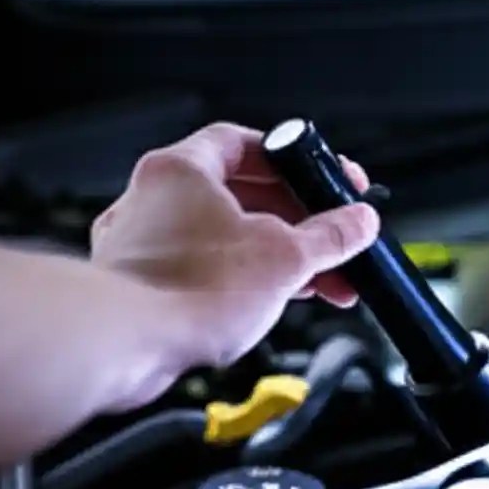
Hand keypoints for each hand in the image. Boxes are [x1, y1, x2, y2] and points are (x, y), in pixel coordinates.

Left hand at [90, 122, 379, 368]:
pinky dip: (238, 281)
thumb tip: (358, 222)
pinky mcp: (141, 284)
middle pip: (238, 194)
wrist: (129, 345)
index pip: (243, 143)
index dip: (290, 161)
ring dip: (273, 257)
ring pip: (221, 237)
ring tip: (315, 282)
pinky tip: (270, 303)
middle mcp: (152, 198)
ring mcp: (142, 242)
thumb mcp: (285, 257)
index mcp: (181, 169)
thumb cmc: (186, 290)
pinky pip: (201, 270)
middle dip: (294, 222)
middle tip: (330, 241)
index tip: (319, 180)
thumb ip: (330, 236)